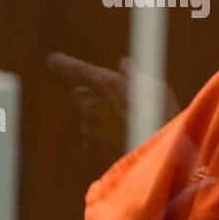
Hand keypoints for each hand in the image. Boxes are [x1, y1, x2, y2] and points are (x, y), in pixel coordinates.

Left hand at [47, 53, 180, 163]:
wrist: (160, 159)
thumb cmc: (164, 121)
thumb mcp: (157, 90)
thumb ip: (135, 76)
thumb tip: (124, 64)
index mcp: (105, 83)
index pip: (72, 69)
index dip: (62, 63)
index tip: (55, 60)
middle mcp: (91, 104)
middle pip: (78, 95)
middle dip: (89, 95)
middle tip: (110, 99)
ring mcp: (89, 128)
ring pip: (86, 119)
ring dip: (98, 119)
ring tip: (124, 125)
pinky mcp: (92, 149)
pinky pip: (90, 141)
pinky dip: (101, 140)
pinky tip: (121, 142)